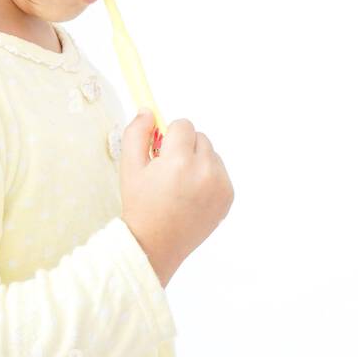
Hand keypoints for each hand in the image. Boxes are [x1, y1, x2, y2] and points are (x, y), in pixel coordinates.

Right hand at [118, 109, 233, 287]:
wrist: (155, 246)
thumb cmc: (140, 205)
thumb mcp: (130, 167)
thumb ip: (136, 133)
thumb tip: (148, 110)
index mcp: (179, 161)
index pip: (183, 125)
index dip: (168, 137)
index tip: (160, 153)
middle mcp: (205, 171)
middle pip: (200, 137)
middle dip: (184, 147)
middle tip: (168, 171)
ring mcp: (220, 185)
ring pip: (211, 154)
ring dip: (198, 161)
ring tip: (180, 185)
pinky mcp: (228, 196)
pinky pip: (220, 172)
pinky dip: (208, 177)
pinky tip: (192, 195)